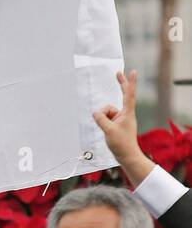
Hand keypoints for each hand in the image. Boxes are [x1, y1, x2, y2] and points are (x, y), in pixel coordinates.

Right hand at [92, 69, 153, 184]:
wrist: (127, 156)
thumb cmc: (121, 144)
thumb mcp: (108, 131)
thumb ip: (100, 119)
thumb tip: (95, 112)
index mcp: (127, 113)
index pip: (129, 94)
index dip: (130, 82)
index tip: (133, 71)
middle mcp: (126, 113)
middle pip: (123, 95)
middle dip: (120, 85)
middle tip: (117, 73)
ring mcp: (121, 118)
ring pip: (108, 111)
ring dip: (103, 118)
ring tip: (107, 129)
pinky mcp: (117, 124)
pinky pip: (106, 118)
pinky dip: (103, 122)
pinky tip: (106, 130)